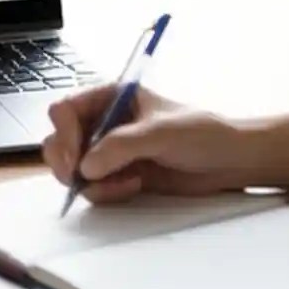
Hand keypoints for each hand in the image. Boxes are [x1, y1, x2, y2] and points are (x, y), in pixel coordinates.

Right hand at [42, 85, 259, 203]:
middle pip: (59, 140)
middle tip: (81, 179)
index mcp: (110, 96)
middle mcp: (103, 121)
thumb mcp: (160, 132)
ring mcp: (108, 150)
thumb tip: (86, 167)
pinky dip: (105, 192)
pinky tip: (133, 186)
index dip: (65, 133)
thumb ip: (120, 146)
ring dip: (91, 181)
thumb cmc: (201, 133)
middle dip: (68, 162)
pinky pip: (92, 186)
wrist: (229, 161)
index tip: (77, 158)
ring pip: (71, 167)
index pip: (65, 110)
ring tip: (124, 182)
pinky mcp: (117, 174)